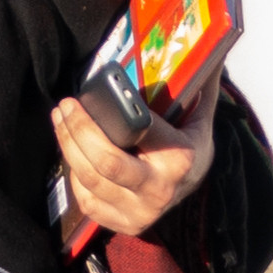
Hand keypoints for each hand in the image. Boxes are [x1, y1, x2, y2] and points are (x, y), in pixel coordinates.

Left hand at [52, 86, 214, 243]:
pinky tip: (72, 152)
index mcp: (179, 160)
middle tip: (64, 106)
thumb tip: (211, 48)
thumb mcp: (200, 116)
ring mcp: (139, 213)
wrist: (192, 187)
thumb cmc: (190, 144)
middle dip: (77, 131)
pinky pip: (86, 200)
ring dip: (68, 147)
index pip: (138, 132)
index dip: (105, 116)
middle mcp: (159, 191)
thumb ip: (200, 85)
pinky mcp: (121, 224)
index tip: (82, 95)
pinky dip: (74, 174)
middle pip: (105, 163)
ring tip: (60, 120)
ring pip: (89, 181)